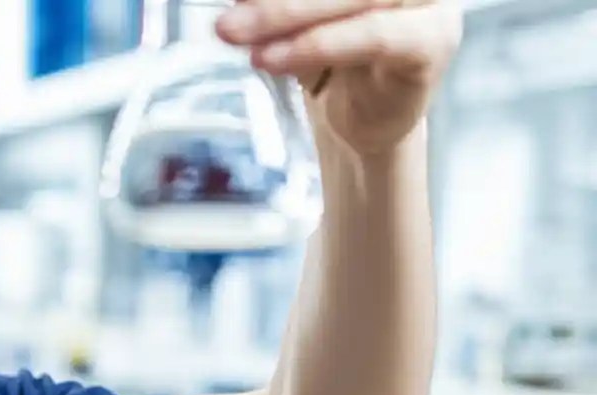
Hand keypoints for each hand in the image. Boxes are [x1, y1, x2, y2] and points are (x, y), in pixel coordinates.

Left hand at [215, 0, 462, 157]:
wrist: (362, 120)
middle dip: (274, 0)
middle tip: (225, 21)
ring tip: (238, 36)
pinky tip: (272, 59)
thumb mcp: (292, 15)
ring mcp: (428, 1)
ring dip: (287, 15)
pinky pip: (373, 35)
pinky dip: (317, 45)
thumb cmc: (328, 56)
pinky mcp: (431, 40)